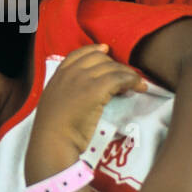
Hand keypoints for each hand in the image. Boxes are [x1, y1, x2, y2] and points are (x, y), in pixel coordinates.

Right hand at [27, 44, 146, 177]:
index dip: (94, 49)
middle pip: (99, 58)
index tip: (106, 49)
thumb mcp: (53, 103)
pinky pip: (120, 78)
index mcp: (58, 75)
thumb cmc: (52, 131)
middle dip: (115, 65)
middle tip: (126, 76)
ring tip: (138, 83)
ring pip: (112, 67)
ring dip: (128, 74)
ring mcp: (82, 79)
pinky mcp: (95, 89)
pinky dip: (132, 80)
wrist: (52, 141)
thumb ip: (65, 91)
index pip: (78, 54)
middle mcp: (70, 73)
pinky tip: (139, 87)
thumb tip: (82, 91)